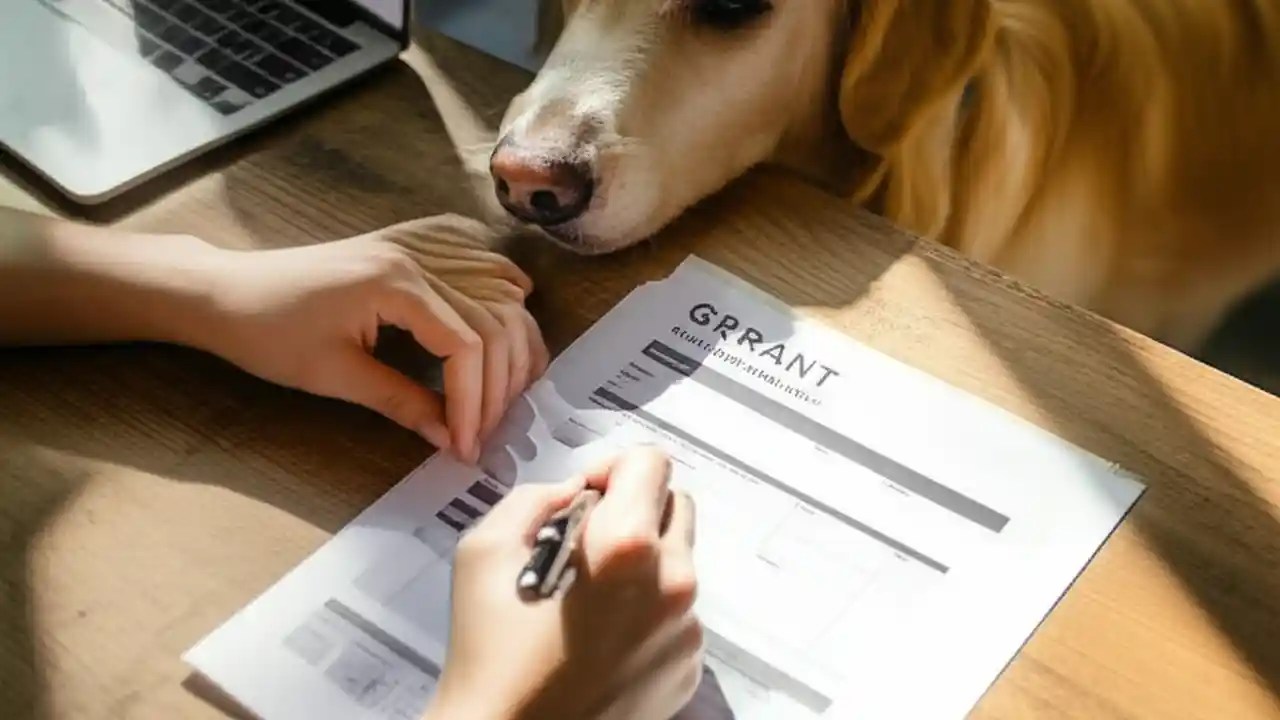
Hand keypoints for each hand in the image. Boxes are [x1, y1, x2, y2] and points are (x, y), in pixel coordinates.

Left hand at [199, 215, 547, 461]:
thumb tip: (450, 438)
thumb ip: (401, 402)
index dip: (475, 402)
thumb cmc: (267, 333)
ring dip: (514, 334)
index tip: (467, 446)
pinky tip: (514, 295)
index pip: (466, 345)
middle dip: (501, 381)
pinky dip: (498, 275)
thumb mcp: (334, 376)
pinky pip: (468, 249)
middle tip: (488, 428)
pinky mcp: (402, 245)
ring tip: (513, 383)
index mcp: (395, 283)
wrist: (223, 292)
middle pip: (493, 317)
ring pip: (494, 284)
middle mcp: (414, 256)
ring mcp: (411, 245)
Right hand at [428, 447, 702, 719]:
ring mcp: (686, 634)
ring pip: (677, 562)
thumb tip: (572, 495)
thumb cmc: (489, 660)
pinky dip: (645, 610)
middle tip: (581, 542)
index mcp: (628, 551)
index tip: (585, 497)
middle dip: (632, 510)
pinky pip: (676, 614)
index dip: (613, 468)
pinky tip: (598, 635)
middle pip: (675, 506)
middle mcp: (674, 588)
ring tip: (584, 598)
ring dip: (639, 563)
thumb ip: (533, 499)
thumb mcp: (483, 552)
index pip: (652, 463)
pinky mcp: (688, 669)